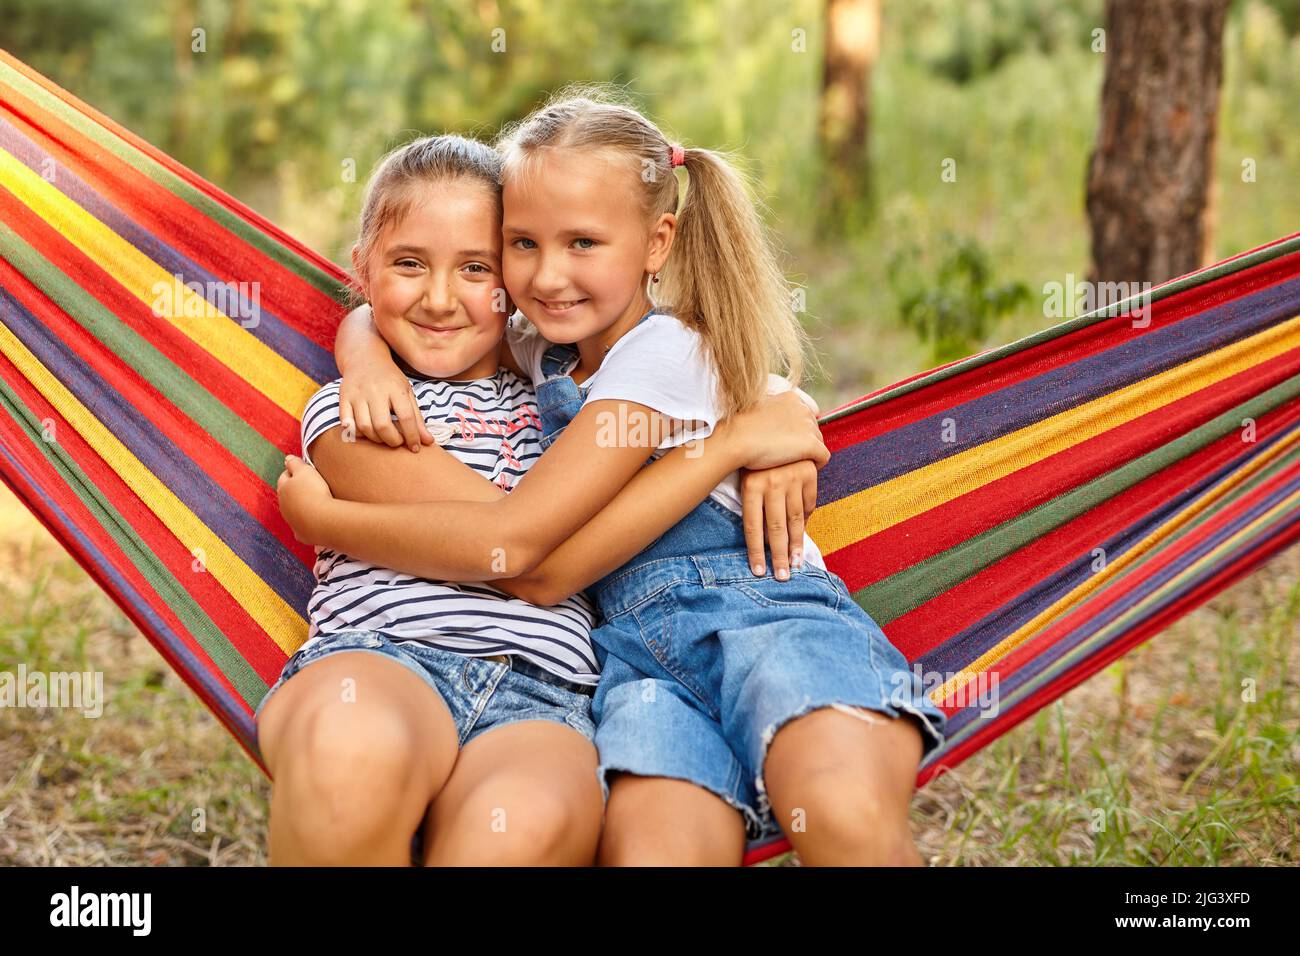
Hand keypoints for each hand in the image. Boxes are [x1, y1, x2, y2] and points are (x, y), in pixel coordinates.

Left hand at [277, 454, 335, 543]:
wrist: (321, 520)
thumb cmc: (313, 492)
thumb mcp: (305, 471)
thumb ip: (295, 463)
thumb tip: (287, 458)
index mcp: (283, 488)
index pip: (285, 476)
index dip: (293, 471)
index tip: (303, 469)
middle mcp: (283, 505)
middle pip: (287, 494)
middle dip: (295, 490)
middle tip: (310, 485)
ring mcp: (291, 520)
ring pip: (293, 511)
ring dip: (300, 506)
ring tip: (315, 503)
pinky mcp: (301, 533)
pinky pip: (302, 526)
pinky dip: (306, 522)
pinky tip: (315, 521)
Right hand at [337, 312, 434, 451]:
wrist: (364, 358)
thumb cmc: (390, 379)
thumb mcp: (407, 393)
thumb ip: (417, 418)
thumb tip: (428, 442)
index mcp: (395, 388)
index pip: (406, 417)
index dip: (412, 436)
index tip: (415, 447)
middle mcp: (375, 391)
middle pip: (382, 425)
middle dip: (392, 441)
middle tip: (397, 442)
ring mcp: (357, 394)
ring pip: (364, 427)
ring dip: (375, 439)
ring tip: (383, 437)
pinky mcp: (343, 397)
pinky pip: (346, 422)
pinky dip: (356, 432)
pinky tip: (365, 432)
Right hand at [726, 390, 828, 470]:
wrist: (736, 439)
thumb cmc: (739, 428)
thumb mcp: (755, 411)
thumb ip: (769, 413)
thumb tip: (771, 423)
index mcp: (790, 398)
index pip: (803, 415)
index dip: (797, 430)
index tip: (788, 441)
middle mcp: (802, 408)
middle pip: (813, 427)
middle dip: (804, 441)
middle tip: (791, 454)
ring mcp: (808, 426)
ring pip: (818, 441)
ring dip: (809, 452)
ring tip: (795, 462)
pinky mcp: (811, 444)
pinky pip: (823, 456)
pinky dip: (818, 463)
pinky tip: (806, 469)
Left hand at [741, 459, 817, 579]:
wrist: (771, 428)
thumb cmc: (754, 461)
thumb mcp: (745, 478)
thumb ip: (751, 505)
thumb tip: (758, 540)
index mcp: (751, 485)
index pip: (752, 526)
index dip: (756, 551)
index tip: (758, 572)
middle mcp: (772, 483)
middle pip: (775, 527)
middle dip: (778, 556)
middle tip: (781, 577)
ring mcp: (792, 478)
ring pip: (795, 519)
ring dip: (796, 545)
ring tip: (796, 565)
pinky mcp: (808, 474)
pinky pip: (808, 504)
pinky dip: (805, 521)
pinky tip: (801, 536)